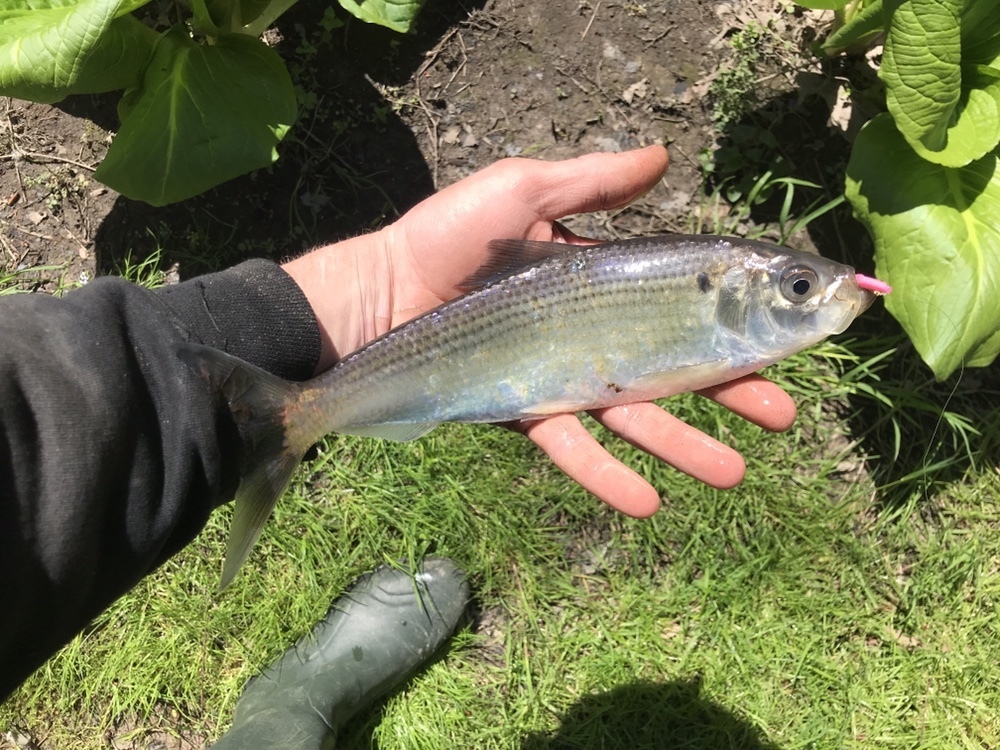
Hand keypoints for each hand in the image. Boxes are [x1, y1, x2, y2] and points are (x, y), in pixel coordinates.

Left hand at [285, 147, 796, 516]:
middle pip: (673, 364)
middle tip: (781, 413)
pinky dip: (607, 473)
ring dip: (684, 444)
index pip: (685, 298)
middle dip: (730, 389)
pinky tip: (649, 500)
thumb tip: (664, 154)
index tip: (785, 329)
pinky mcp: (528, 408)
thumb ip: (590, 181)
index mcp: (603, 277)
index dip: (738, 315)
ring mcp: (562, 374)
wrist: (376, 297)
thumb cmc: (444, 239)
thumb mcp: (520, 192)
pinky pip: (573, 446)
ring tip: (734, 470)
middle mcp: (591, 329)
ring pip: (634, 415)